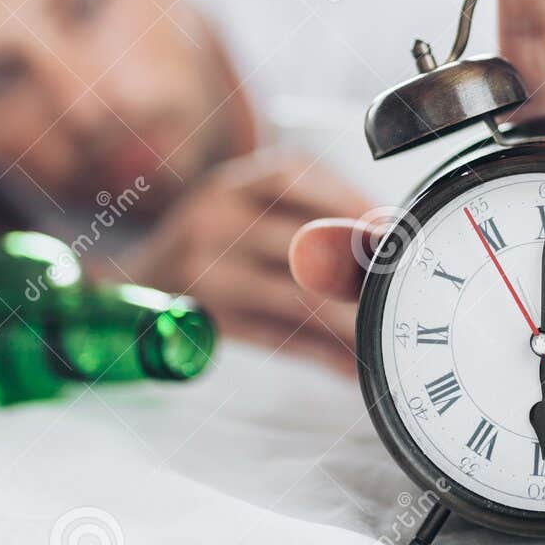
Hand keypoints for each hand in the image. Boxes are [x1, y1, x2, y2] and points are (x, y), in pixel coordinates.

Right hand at [114, 148, 372, 371]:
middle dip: (361, 265)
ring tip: (390, 328)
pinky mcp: (211, 322)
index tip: (394, 228)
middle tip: (403, 280)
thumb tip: (388, 233)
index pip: (298, 179)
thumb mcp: (250, 202)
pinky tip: (356, 364)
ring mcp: (208, 275)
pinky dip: (324, 354)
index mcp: (234, 184)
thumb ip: (312, 210)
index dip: (352, 202)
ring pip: (296, 298)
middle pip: (301, 243)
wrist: (141, 282)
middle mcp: (215, 222)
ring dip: (351, 319)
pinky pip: (280, 340)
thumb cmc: (221, 238)